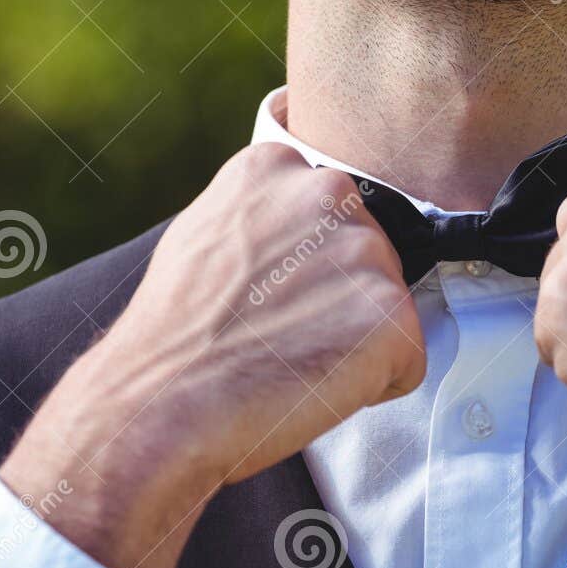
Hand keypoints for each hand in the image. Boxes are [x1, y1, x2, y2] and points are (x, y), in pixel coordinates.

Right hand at [0, 144, 424, 567]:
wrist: (159, 401)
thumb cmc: (173, 338)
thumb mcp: (204, 235)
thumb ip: (262, 218)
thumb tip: (293, 233)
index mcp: (278, 166)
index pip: (332, 213)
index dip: (306, 268)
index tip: (267, 294)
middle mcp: (328, 194)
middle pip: (368, 258)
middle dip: (338, 302)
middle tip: (277, 335)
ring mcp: (364, 253)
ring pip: (388, 309)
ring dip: (355, 344)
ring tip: (290, 360)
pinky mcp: (392, 314)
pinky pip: (407, 361)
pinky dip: (373, 387)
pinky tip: (313, 386)